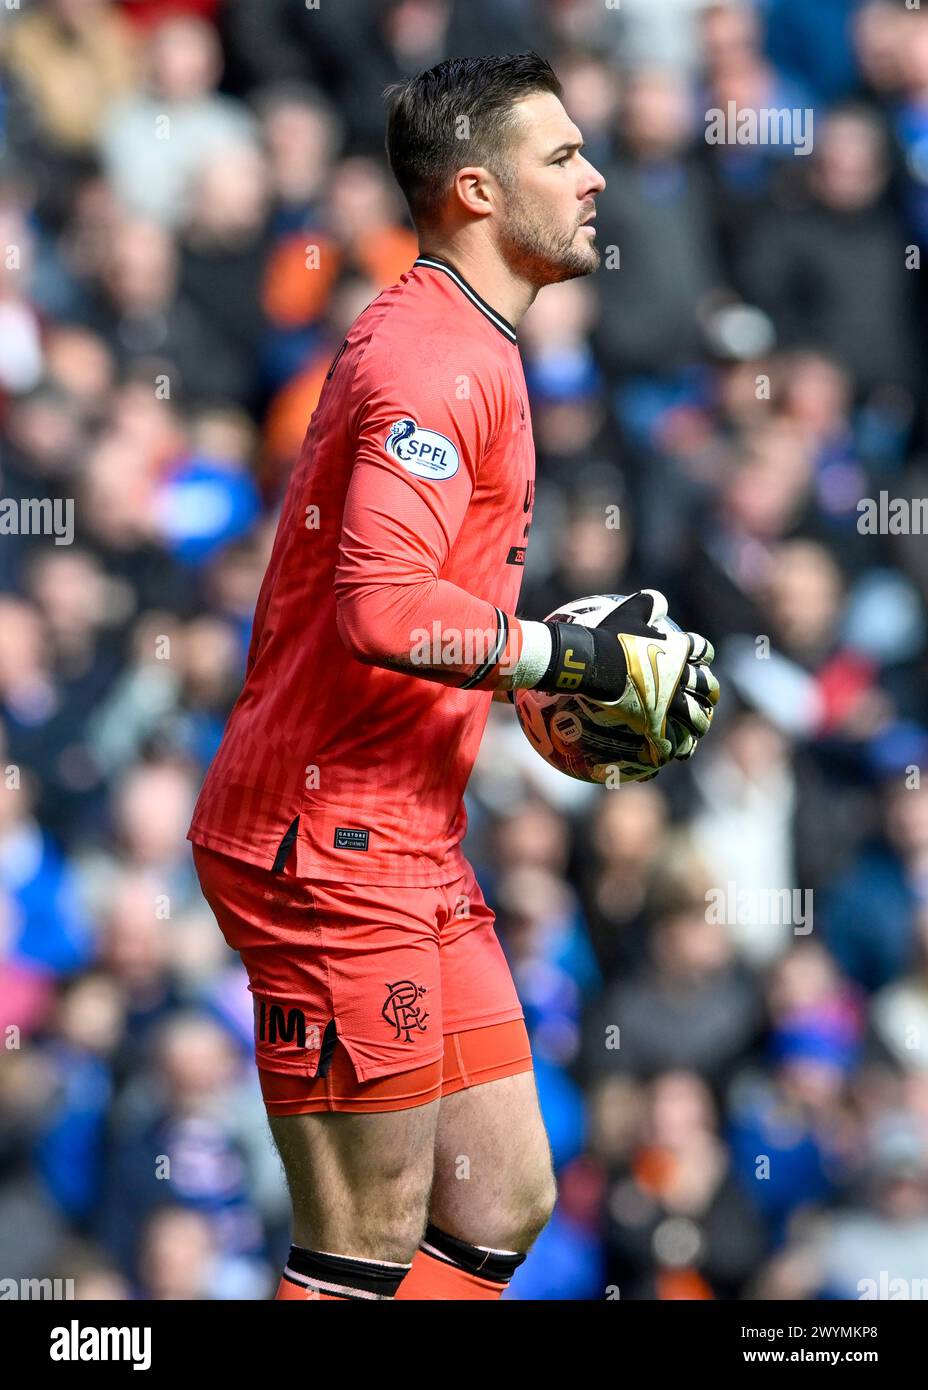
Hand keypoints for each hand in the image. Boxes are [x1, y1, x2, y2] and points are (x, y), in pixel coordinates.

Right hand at [594, 590, 718, 764]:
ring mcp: (669, 702)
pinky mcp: (655, 722)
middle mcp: (680, 677)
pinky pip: (671, 741)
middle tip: (710, 698)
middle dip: (711, 693)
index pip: (702, 651)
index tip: (702, 659)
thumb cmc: (610, 637)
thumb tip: (659, 600)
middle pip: (707, 687)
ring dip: (699, 724)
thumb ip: (648, 604)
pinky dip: (675, 748)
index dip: (704, 656)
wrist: (596, 663)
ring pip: (696, 718)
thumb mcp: (630, 611)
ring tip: (698, 730)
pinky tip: (674, 753)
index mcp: (678, 650)